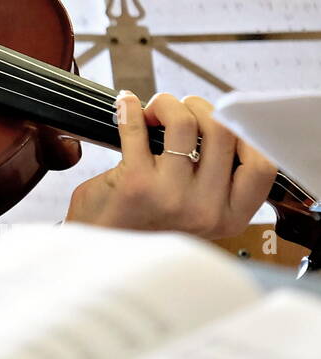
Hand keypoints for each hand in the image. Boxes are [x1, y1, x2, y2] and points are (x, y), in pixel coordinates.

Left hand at [66, 91, 276, 237]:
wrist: (98, 254)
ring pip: (184, 124)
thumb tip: (213, 120)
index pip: (261, 165)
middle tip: (177, 109)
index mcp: (229, 217)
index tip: (221, 122)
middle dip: (198, 107)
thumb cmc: (144, 225)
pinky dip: (130, 109)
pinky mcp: (136, 185)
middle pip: (222, 132)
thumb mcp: (196, 213)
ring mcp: (172, 197)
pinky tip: (125, 105)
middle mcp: (207, 210)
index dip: (244, 133)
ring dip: (167, 104)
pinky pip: (137, 129)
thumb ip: (213, 180)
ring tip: (153, 110)